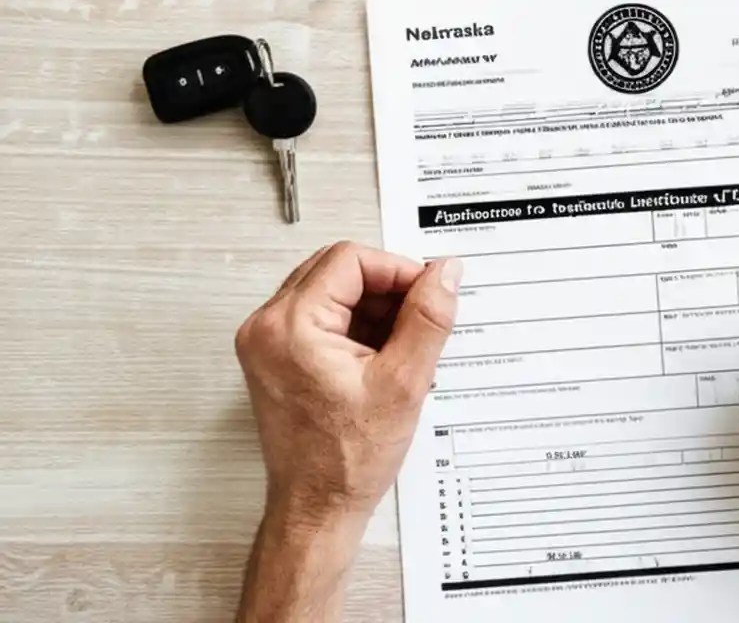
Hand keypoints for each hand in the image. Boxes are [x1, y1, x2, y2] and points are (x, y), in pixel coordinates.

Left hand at [234, 242, 461, 622]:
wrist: (317, 507)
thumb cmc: (346, 461)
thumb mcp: (403, 383)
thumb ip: (428, 319)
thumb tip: (444, 274)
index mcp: (290, 326)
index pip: (349, 260)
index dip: (397, 270)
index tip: (428, 291)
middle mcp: (266, 328)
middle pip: (335, 269)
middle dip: (385, 287)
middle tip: (421, 314)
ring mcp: (266, 343)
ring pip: (329, 291)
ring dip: (372, 306)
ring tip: (404, 344)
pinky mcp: (275, 358)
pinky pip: (319, 317)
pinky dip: (355, 325)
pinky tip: (384, 356)